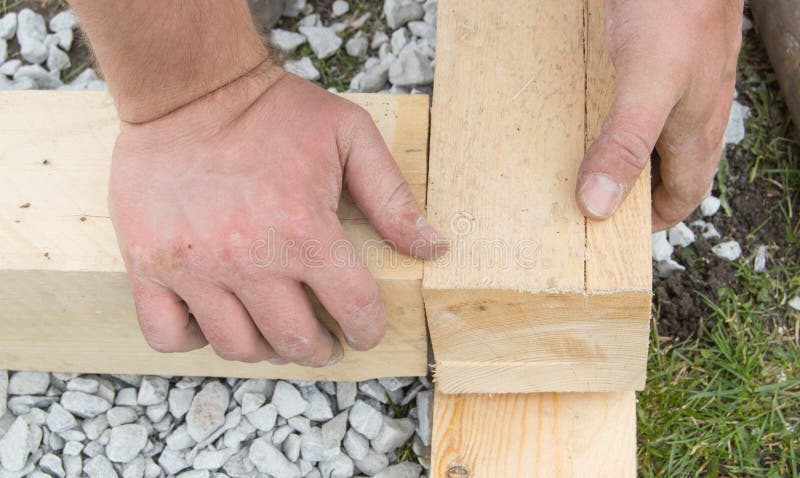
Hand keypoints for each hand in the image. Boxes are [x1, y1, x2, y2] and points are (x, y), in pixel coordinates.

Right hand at [110, 66, 442, 365]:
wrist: (189, 90)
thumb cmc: (273, 111)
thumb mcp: (349, 136)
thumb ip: (393, 197)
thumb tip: (434, 247)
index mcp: (303, 231)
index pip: (354, 309)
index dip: (369, 329)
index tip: (366, 330)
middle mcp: (248, 259)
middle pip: (296, 341)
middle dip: (321, 349)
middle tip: (325, 341)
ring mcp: (194, 267)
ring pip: (237, 347)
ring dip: (266, 350)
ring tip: (276, 334)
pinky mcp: (149, 265)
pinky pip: (169, 335)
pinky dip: (194, 340)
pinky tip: (216, 319)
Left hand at [575, 0, 743, 229]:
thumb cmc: (674, 11)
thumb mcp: (646, 86)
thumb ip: (626, 143)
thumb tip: (599, 205)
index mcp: (696, 128)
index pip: (682, 194)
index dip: (653, 219)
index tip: (615, 232)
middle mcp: (693, 108)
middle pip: (670, 167)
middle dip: (636, 190)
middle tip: (591, 198)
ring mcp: (680, 79)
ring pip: (657, 133)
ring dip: (626, 151)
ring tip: (584, 160)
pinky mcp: (661, 54)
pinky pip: (641, 99)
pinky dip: (618, 113)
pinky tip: (592, 106)